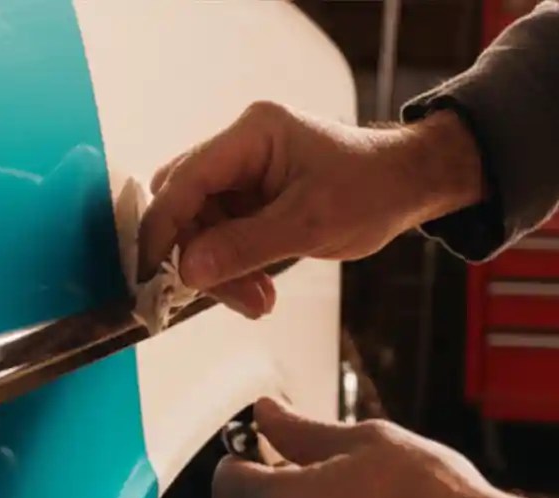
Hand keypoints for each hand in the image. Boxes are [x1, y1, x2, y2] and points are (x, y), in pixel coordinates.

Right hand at [139, 102, 483, 317]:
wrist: (407, 187)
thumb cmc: (371, 190)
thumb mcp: (310, 224)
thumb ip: (246, 246)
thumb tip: (187, 271)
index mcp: (252, 134)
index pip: (185, 179)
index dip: (163, 228)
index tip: (151, 273)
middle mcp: (240, 148)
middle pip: (186, 204)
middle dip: (196, 256)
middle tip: (219, 296)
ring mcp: (243, 174)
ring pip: (202, 228)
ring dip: (220, 271)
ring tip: (257, 303)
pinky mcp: (250, 199)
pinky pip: (223, 237)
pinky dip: (235, 269)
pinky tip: (260, 293)